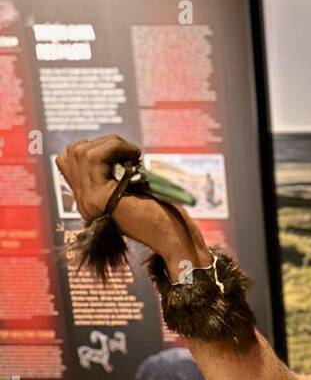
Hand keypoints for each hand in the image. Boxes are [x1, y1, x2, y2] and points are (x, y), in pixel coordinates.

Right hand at [56, 135, 207, 268]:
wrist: (174, 237)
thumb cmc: (162, 211)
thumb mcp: (129, 186)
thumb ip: (110, 171)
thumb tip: (105, 144)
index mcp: (88, 200)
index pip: (67, 161)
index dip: (93, 147)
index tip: (120, 153)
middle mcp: (84, 203)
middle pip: (72, 153)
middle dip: (102, 142)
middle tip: (128, 151)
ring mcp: (88, 202)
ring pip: (82, 152)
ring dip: (111, 143)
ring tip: (133, 154)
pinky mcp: (100, 198)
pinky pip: (95, 158)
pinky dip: (115, 147)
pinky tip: (135, 155)